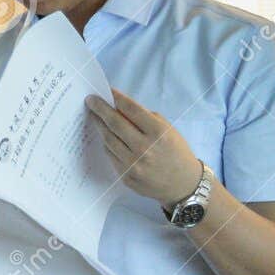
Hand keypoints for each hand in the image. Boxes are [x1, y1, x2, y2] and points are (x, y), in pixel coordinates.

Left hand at [86, 88, 202, 205]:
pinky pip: (110, 155)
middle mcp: (145, 148)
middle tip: (90, 100)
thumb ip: (145, 118)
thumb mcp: (167, 129)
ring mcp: (133, 164)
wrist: (183, 184)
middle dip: (100, 109)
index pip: (131, 109)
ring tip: (93, 116)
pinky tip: (105, 135)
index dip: (117, 98)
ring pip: (108, 139)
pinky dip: (107, 143)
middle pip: (115, 123)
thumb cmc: (175, 152)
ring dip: (99, 125)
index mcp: (158, 132)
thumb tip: (119, 107)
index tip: (107, 91)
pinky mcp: (126, 176)